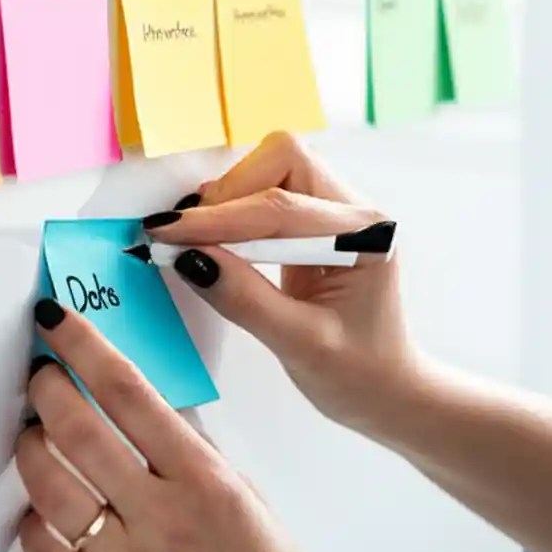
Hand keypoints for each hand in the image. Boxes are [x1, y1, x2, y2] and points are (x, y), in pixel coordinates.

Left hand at [15, 298, 316, 551]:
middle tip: (42, 374)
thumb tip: (148, 407)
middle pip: (80, 432)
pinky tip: (36, 506)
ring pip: (52, 491)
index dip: (85, 347)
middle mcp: (162, 514)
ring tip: (33, 433)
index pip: (129, 392)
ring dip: (31, 450)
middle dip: (49, 389)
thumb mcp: (243, 490)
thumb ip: (193, 449)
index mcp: (202, 477)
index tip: (60, 324)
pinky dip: (33, 526)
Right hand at [143, 132, 415, 439]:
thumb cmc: (357, 375)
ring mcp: (338, 213)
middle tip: (188, 240)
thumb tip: (188, 258)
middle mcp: (356, 212)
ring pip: (273, 169)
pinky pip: (271, 193)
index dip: (216, 218)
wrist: (388, 391)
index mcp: (364, 236)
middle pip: (281, 160)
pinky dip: (237, 213)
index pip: (279, 207)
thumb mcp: (299, 345)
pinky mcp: (318, 224)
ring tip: (199, 243)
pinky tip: (221, 246)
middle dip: (228, 193)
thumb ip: (244, 299)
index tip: (164, 234)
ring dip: (230, 200)